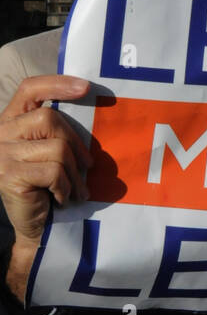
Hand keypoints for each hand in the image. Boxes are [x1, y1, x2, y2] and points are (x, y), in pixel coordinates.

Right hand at [0, 75, 92, 298]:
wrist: (33, 230)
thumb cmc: (46, 190)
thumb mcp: (49, 154)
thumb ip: (56, 132)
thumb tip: (90, 109)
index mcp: (10, 122)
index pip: (30, 89)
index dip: (57, 84)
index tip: (85, 87)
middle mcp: (0, 134)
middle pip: (49, 119)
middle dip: (76, 144)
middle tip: (86, 168)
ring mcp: (1, 154)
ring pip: (56, 147)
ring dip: (73, 173)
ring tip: (73, 189)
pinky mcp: (9, 175)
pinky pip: (54, 171)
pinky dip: (65, 187)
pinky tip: (61, 199)